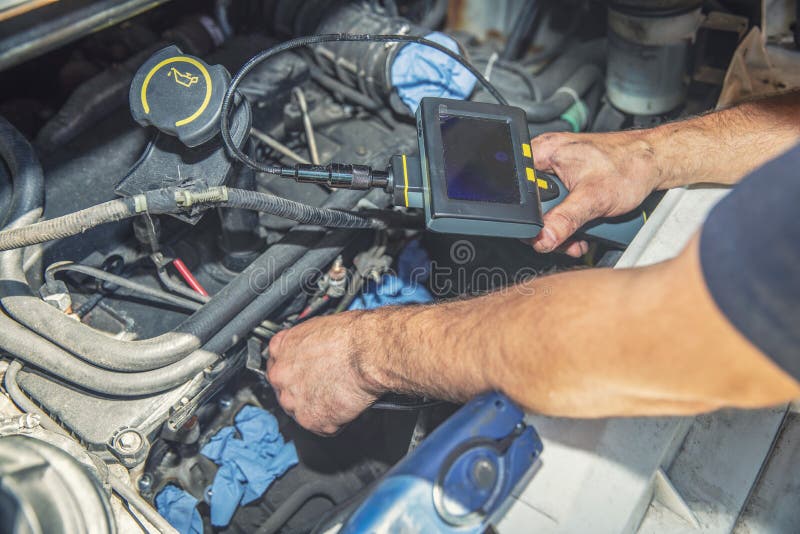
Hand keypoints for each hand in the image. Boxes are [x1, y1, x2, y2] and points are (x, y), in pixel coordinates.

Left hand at [266, 311, 384, 434]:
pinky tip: (347, 404)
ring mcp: (293, 401)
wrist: (368, 353)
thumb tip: (314, 351)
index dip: (296, 370)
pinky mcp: (311, 420)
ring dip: (319, 407)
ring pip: (303, 410)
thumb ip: (306, 345)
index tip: (307, 373)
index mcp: (280, 348)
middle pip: (286, 390)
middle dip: (305, 391)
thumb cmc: (352, 336)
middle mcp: (280, 376)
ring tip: (340, 395)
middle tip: (327, 385)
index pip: (279, 364)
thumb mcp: (319, 326)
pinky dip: (337, 420)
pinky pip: (323, 426)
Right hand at [530, 131, 662, 256]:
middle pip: (532, 203)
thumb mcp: (593, 198)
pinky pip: (560, 207)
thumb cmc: (630, 165)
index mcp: (544, 152)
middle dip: (549, 226)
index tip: (541, 230)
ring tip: (580, 234)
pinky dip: (570, 221)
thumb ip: (564, 220)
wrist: (655, 163)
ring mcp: (558, 170)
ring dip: (562, 228)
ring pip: (547, 209)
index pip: (517, 186)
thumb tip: (543, 238)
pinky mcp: (570, 182)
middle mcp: (548, 158)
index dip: (526, 212)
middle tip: (566, 236)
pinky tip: (584, 227)